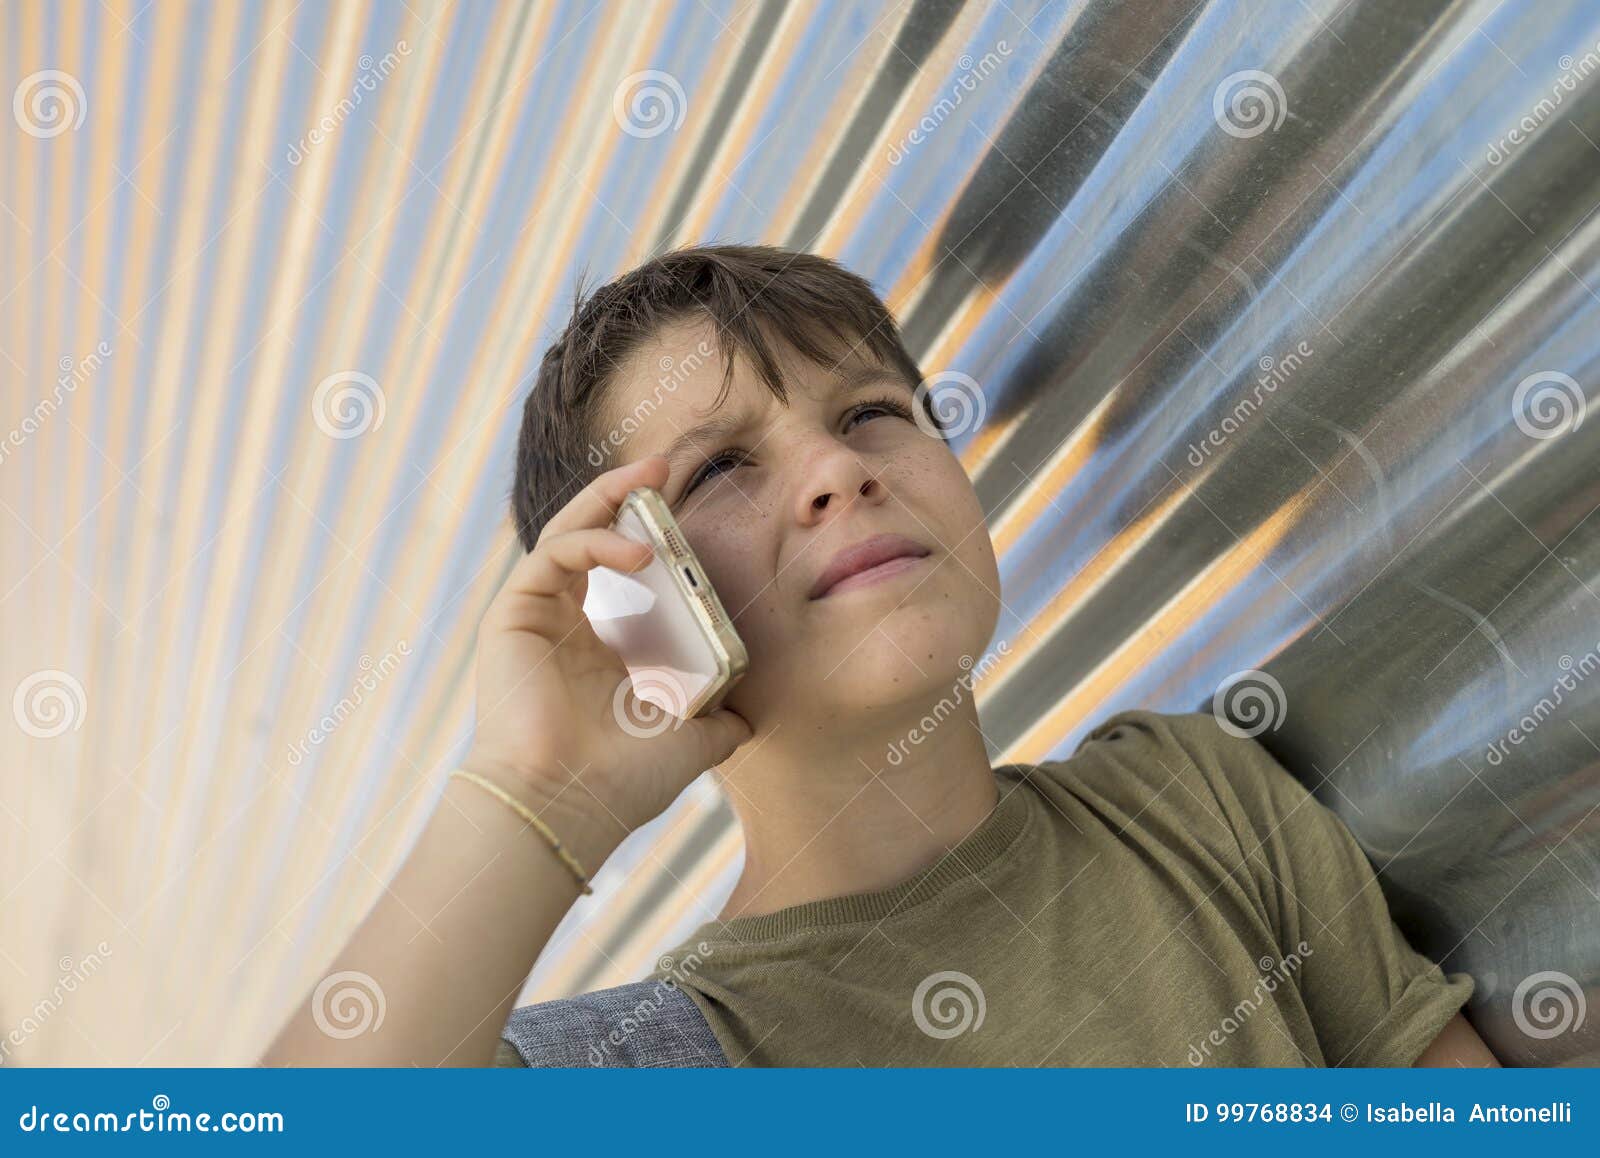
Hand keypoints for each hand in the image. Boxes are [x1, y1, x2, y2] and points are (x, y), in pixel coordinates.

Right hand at [461, 454, 751, 866]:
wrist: (568, 805)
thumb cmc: (620, 782)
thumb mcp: (689, 742)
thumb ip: (718, 721)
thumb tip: (747, 714)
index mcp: (601, 649)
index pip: (624, 574)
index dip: (652, 537)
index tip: (690, 514)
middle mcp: (565, 626)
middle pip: (592, 539)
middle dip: (626, 497)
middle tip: (664, 466)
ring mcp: (537, 617)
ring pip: (568, 533)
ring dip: (607, 498)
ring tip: (650, 476)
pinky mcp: (514, 613)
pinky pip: (554, 554)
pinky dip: (595, 542)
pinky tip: (638, 552)